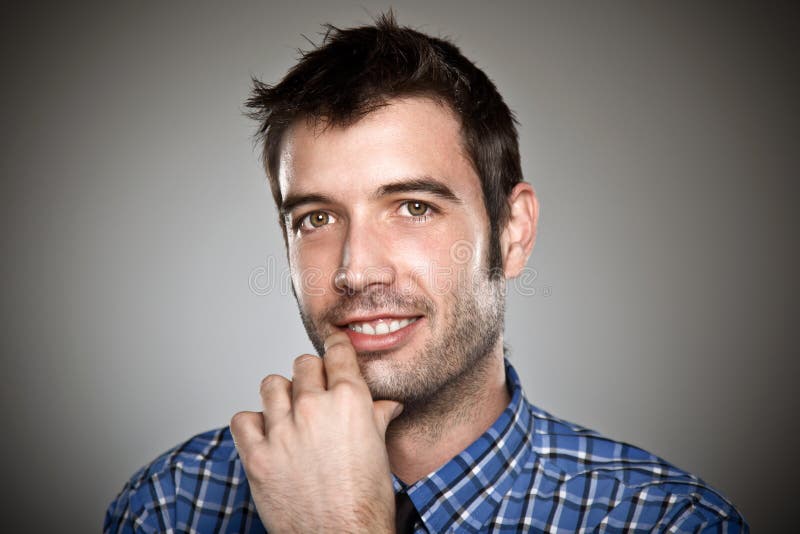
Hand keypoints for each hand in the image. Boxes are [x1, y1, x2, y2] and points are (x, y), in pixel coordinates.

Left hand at [230, 332, 403, 532]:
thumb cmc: (365, 503)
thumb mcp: (379, 452)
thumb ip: (376, 419)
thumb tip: (386, 405)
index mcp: (349, 402)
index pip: (337, 353)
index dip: (335, 347)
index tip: (332, 347)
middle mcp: (313, 409)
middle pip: (303, 365)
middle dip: (311, 375)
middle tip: (315, 393)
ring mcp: (282, 431)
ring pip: (271, 385)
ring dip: (281, 395)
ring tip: (289, 413)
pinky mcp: (257, 456)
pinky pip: (243, 419)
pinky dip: (253, 424)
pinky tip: (267, 435)